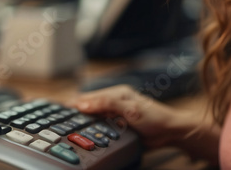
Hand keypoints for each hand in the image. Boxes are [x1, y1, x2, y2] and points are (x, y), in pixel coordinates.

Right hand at [69, 85, 219, 157]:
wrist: (171, 133)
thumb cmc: (155, 117)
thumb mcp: (129, 108)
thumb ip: (106, 104)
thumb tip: (83, 104)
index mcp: (116, 93)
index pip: (90, 97)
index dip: (74, 102)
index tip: (59, 108)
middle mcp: (115, 103)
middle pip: (89, 108)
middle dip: (76, 114)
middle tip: (59, 121)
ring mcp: (116, 116)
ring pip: (94, 119)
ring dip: (84, 124)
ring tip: (67, 129)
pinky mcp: (119, 128)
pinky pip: (102, 129)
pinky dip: (93, 132)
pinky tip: (85, 137)